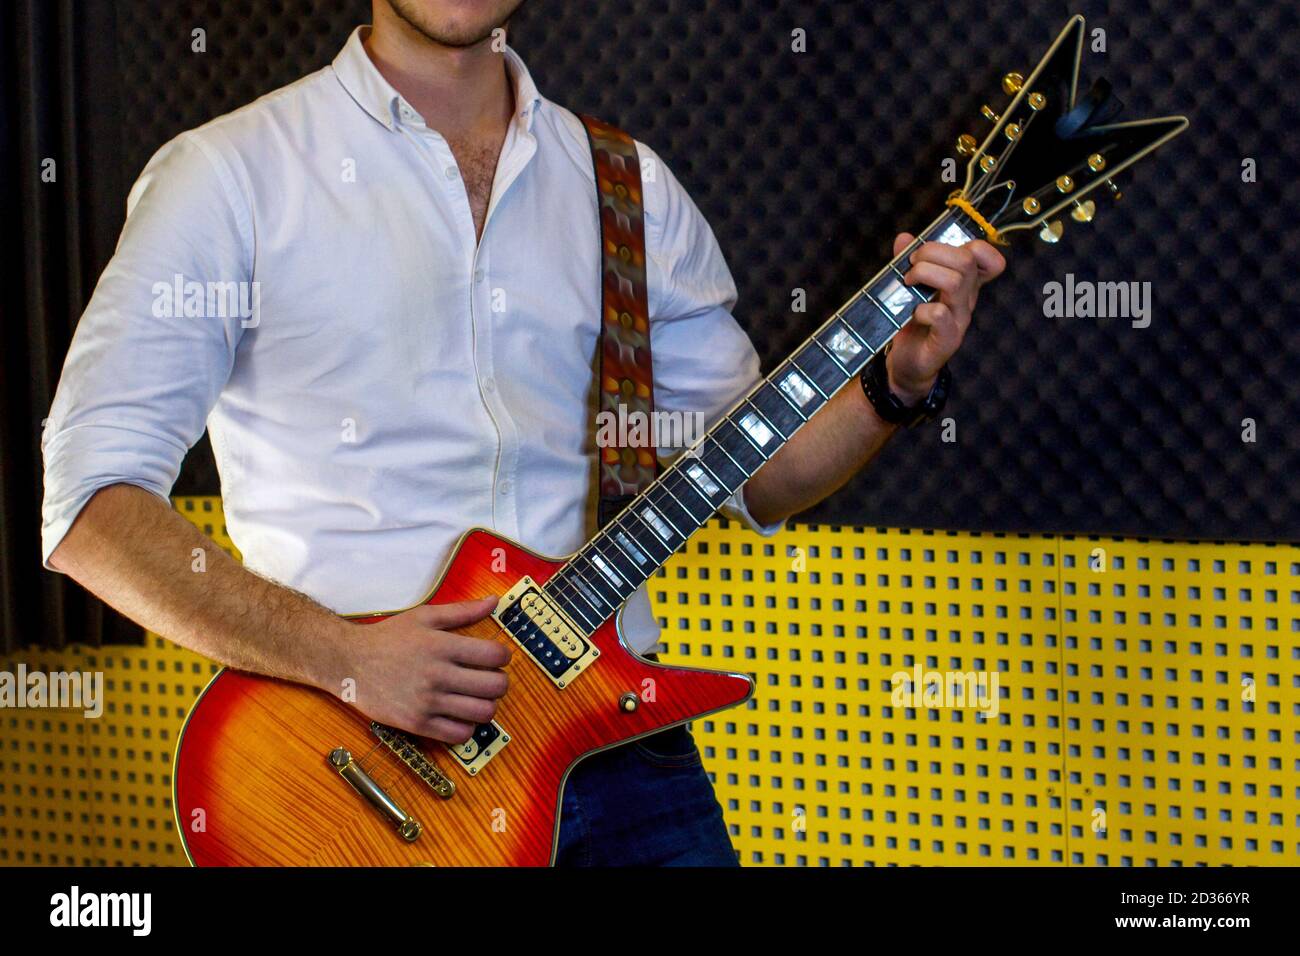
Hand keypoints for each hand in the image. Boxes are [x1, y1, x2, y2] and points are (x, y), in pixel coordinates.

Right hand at [327, 596, 511, 743]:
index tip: (497, 657)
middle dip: (500, 682)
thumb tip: (494, 601)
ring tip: (477, 698)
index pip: (495, 655)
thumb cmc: (388, 637)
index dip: (504, 656)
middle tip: (491, 679)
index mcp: (442, 646)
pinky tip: (460, 715)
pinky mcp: (417, 724)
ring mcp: (428, 702)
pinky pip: (459, 734)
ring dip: (487, 705)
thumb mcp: (424, 616)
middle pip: (495, 686)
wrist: (349, 662)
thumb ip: (462, 611)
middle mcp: (438, 675)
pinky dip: (467, 726)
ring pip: (482, 713)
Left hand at [884, 233, 1005, 403]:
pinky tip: (913, 313)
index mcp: (964, 283)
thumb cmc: (913, 323)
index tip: (937, 253)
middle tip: (911, 266)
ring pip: (955, 281)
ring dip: (924, 274)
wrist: (907, 364)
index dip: (971, 245)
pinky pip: (940, 314)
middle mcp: (967, 299)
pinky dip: (922, 308)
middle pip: (966, 260)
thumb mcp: (911, 288)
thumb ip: (910, 262)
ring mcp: (960, 319)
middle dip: (932, 252)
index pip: (988, 257)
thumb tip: (904, 238)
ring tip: (907, 283)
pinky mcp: (947, 340)